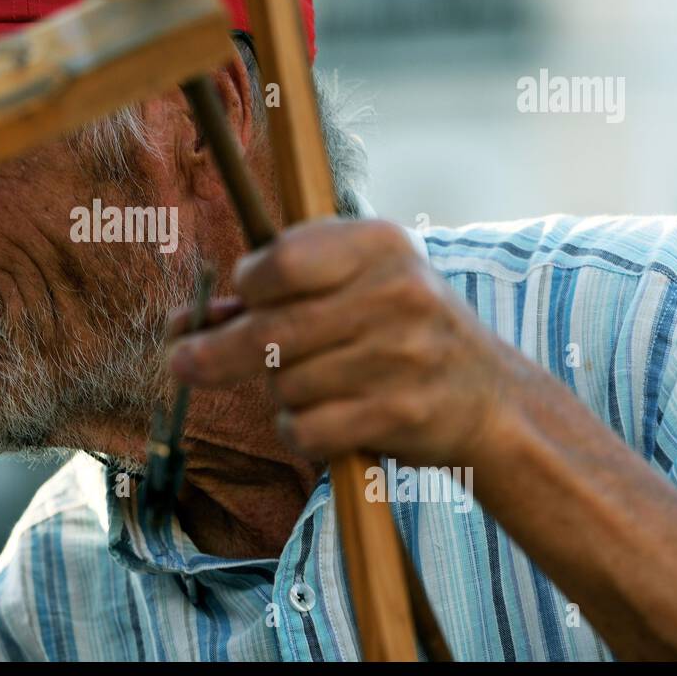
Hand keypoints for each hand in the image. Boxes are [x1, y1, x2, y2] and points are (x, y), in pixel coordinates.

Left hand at [168, 218, 524, 467]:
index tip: (247, 298)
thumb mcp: (355, 289)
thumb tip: (184, 323)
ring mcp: (402, 355)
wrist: (493, 401)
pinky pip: (305, 428)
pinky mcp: (401, 413)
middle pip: (269, 329)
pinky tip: (323, 420)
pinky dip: (299, 431)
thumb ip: (272, 296)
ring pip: (283, 383)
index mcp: (380, 245)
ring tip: (316, 385)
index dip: (249, 284)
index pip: (281, 261)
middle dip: (216, 353)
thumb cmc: (403, 334)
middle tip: (183, 364)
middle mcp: (396, 293)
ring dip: (280, 393)